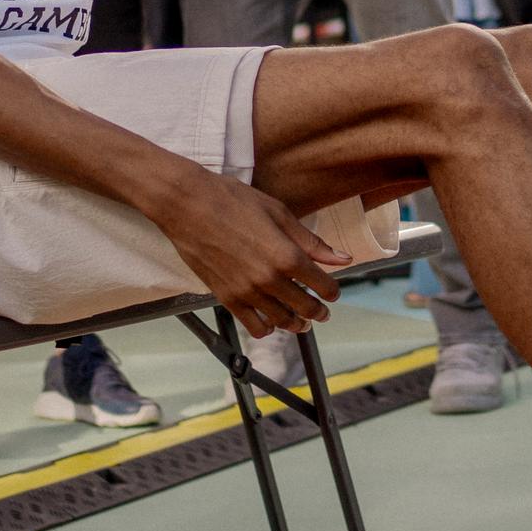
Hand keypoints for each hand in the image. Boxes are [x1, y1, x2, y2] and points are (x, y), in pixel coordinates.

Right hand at [154, 169, 350, 340]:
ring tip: (300, 322)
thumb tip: (343, 258)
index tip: (333, 293)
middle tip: (322, 312)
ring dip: (295, 323)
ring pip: (281, 320)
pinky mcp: (226, 297)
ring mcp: (247, 292)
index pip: (321, 284)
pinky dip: (266, 328)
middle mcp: (269, 279)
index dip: (331, 291)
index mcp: (287, 255)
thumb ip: (312, 242)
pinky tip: (270, 323)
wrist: (188, 206)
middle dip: (318, 311)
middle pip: (304, 307)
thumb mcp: (279, 214)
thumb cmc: (233, 201)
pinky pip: (253, 325)